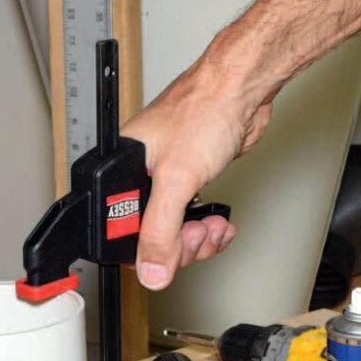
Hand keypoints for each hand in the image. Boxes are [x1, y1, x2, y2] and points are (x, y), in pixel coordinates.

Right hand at [123, 45, 273, 289]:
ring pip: (172, 234)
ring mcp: (164, 181)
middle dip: (179, 245)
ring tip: (212, 228)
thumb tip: (151, 271)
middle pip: (147, 239)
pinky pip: (191, 222)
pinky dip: (209, 230)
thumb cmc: (203, 110)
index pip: (118, 233)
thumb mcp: (177, 178)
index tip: (168, 253)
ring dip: (198, 240)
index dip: (144, 250)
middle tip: (195, 234)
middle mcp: (137, 178)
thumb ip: (160, 230)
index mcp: (118, 173)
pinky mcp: (189, 182)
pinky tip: (219, 224)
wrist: (242, 90)